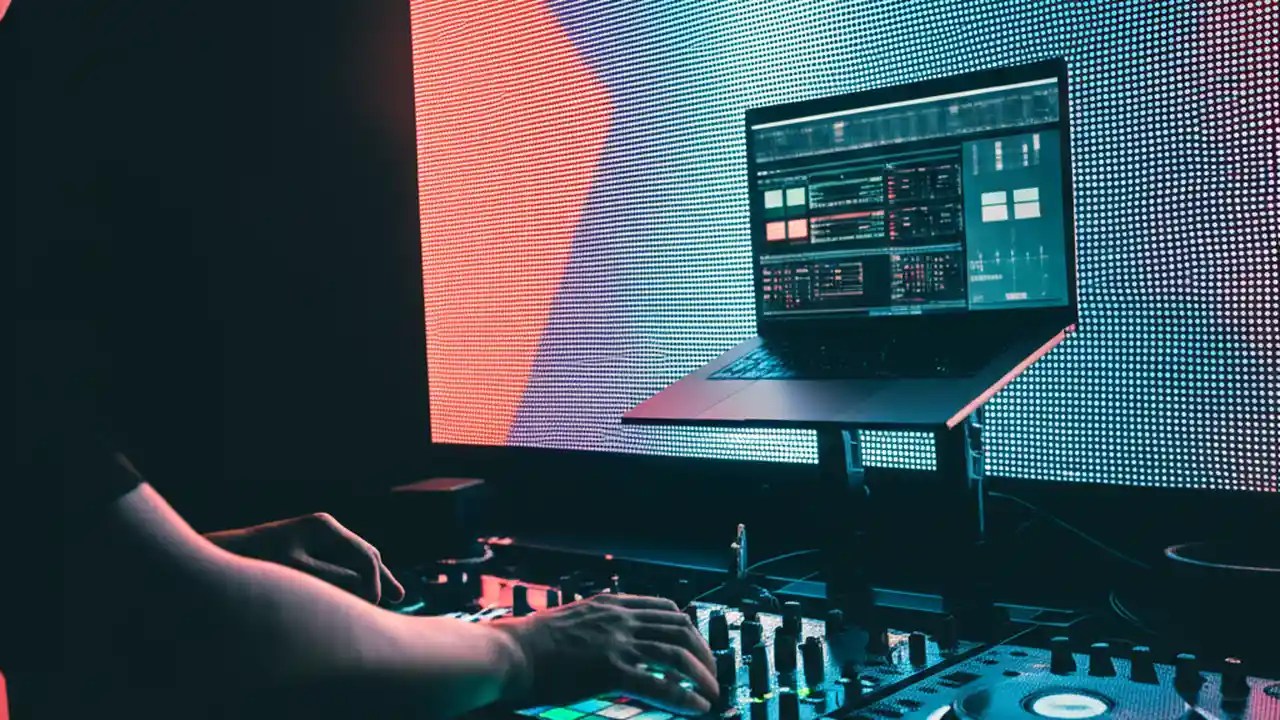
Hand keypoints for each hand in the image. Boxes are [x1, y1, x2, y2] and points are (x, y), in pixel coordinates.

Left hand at [204, 512, 404, 604]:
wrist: (225, 556)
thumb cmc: (258, 563)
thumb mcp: (299, 572)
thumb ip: (335, 578)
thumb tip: (366, 587)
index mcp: (325, 527)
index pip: (364, 555)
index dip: (375, 581)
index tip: (376, 606)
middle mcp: (325, 529)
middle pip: (365, 554)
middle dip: (380, 577)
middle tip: (398, 597)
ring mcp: (317, 539)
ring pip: (354, 561)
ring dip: (369, 579)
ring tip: (391, 596)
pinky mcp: (309, 551)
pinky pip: (340, 566)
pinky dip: (353, 580)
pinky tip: (361, 594)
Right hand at [492, 593, 717, 714]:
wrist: (509, 653)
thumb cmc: (530, 643)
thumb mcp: (571, 619)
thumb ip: (596, 623)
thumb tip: (607, 639)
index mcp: (611, 605)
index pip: (664, 609)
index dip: (687, 628)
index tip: (695, 646)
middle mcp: (619, 619)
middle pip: (679, 628)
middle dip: (702, 652)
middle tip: (711, 674)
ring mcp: (616, 643)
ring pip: (676, 654)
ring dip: (702, 676)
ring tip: (712, 694)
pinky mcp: (611, 671)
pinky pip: (659, 684)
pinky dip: (683, 697)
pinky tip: (696, 708)